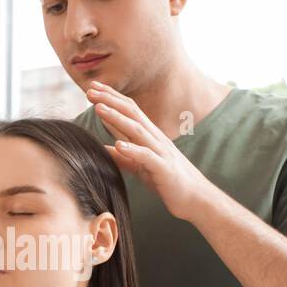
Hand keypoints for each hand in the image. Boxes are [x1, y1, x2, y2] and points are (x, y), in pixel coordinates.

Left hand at [88, 80, 214, 222]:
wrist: (197, 198)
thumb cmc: (168, 181)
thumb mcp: (141, 167)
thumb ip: (123, 156)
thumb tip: (103, 149)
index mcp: (149, 136)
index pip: (129, 110)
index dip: (111, 97)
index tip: (92, 87)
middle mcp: (155, 138)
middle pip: (131, 113)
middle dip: (110, 100)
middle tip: (89, 90)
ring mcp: (160, 152)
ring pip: (137, 130)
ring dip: (117, 118)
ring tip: (98, 109)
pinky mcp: (164, 169)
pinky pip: (147, 157)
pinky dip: (133, 150)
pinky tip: (119, 145)